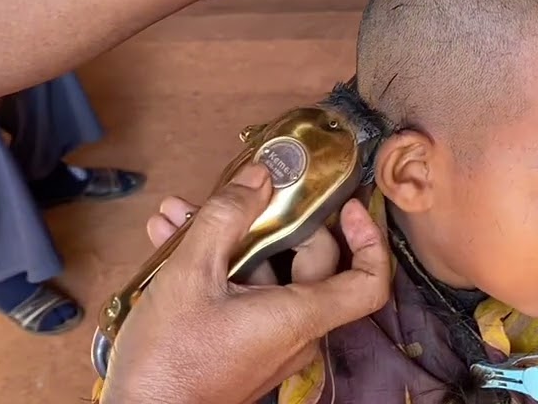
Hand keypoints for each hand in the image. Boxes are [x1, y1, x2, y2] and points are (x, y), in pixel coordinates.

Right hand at [100, 165, 390, 403]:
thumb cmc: (168, 361)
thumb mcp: (190, 275)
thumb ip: (226, 218)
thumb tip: (261, 175)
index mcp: (297, 316)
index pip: (368, 282)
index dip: (368, 240)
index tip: (348, 206)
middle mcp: (294, 332)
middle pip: (310, 263)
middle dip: (271, 220)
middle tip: (239, 192)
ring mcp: (268, 342)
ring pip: (267, 274)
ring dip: (229, 239)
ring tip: (180, 214)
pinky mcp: (241, 347)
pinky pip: (244, 294)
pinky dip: (218, 265)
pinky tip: (172, 239)